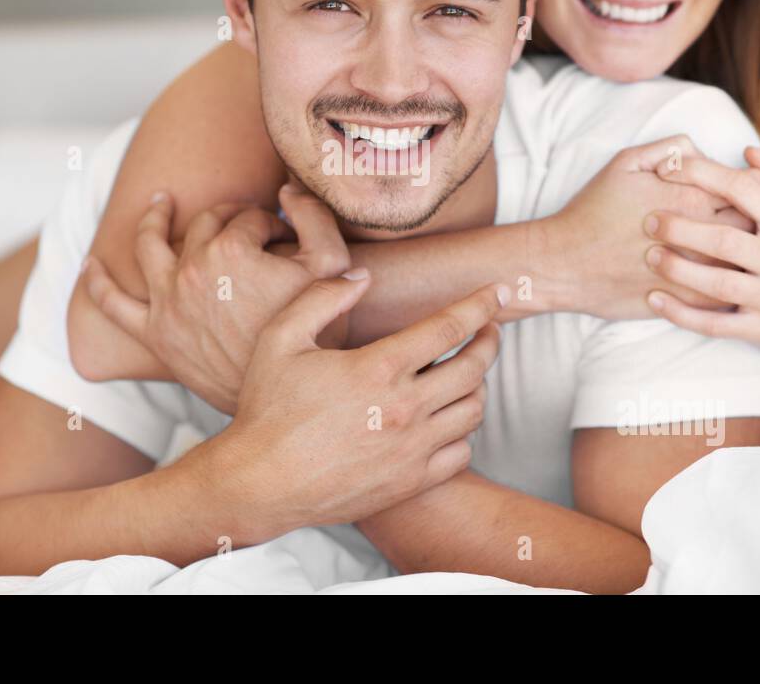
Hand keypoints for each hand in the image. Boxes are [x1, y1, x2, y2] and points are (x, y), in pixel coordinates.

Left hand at [80, 182, 349, 412]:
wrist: (285, 397)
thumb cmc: (315, 334)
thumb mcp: (332, 268)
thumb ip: (315, 217)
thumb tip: (286, 191)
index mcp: (232, 250)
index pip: (249, 218)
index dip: (272, 224)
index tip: (287, 240)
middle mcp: (192, 269)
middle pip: (204, 223)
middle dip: (228, 218)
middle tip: (247, 228)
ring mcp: (167, 301)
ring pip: (149, 244)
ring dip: (153, 218)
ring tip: (160, 204)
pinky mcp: (155, 333)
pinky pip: (113, 304)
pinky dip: (98, 282)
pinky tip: (91, 265)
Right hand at [217, 272, 507, 532]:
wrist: (260, 483)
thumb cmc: (267, 409)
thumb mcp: (281, 339)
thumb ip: (322, 298)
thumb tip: (363, 276)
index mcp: (379, 368)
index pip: (450, 327)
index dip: (481, 304)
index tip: (498, 292)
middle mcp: (405, 408)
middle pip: (475, 366)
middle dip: (490, 340)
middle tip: (489, 330)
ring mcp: (411, 449)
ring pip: (473, 410)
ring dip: (477, 384)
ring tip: (468, 372)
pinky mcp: (410, 481)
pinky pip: (461, 453)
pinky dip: (463, 431)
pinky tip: (448, 419)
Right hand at [541, 135, 759, 318]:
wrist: (565, 263)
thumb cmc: (593, 210)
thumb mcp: (625, 162)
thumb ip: (670, 149)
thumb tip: (701, 151)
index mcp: (692, 198)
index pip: (751, 187)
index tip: (756, 186)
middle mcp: (701, 235)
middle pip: (757, 224)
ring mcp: (696, 271)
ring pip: (746, 263)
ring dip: (753, 256)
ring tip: (750, 251)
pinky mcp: (685, 300)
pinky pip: (726, 296)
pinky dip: (734, 288)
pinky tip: (731, 281)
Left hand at [644, 145, 759, 363]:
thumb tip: (750, 150)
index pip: (743, 190)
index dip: (701, 174)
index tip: (666, 168)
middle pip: (725, 241)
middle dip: (682, 229)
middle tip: (648, 220)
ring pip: (719, 285)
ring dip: (679, 270)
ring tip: (649, 256)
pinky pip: (715, 325)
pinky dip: (683, 314)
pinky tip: (654, 300)